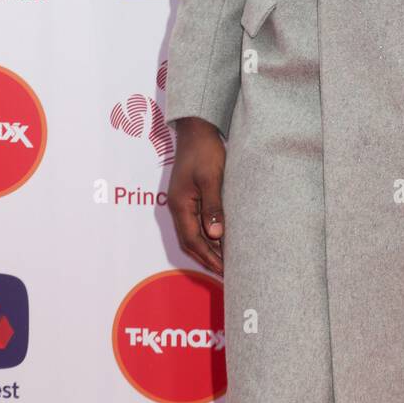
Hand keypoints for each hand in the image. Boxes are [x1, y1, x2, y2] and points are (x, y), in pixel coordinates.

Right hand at [167, 117, 226, 277]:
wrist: (197, 129)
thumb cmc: (205, 150)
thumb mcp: (211, 178)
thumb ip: (213, 207)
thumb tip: (216, 235)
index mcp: (180, 205)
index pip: (193, 240)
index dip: (209, 257)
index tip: (224, 270)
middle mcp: (177, 206)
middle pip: (189, 241)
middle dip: (206, 258)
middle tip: (225, 273)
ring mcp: (182, 201)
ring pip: (191, 234)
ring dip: (206, 249)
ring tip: (223, 261)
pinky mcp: (189, 196)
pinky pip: (195, 223)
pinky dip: (206, 235)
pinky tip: (219, 239)